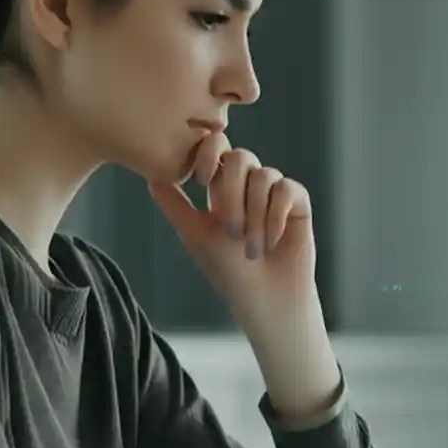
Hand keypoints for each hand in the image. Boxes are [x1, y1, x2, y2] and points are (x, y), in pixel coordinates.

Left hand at [148, 130, 315, 324]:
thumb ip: (173, 203)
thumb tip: (149, 174)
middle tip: (232, 232)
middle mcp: (249, 185)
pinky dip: (276, 216)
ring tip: (253, 249)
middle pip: (241, 157)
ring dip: (255, 215)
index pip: (216, 147)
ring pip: (264, 176)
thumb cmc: (228, 272)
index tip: (201, 180)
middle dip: (233, 194)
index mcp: (222, 187)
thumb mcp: (193, 234)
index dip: (209, 152)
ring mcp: (275, 192)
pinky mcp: (298, 203)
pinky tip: (272, 241)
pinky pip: (287, 189)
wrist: (265, 299)